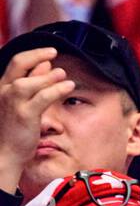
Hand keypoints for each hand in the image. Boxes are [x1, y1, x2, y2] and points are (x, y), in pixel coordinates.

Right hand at [0, 47, 75, 187]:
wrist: (4, 153)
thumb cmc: (13, 129)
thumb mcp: (21, 103)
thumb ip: (33, 84)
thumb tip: (45, 66)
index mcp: (1, 88)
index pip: (15, 63)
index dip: (33, 55)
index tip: (48, 52)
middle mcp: (3, 92)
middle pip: (19, 64)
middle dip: (38, 55)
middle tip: (55, 52)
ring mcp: (12, 103)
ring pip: (29, 82)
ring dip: (49, 76)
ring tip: (64, 74)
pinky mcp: (24, 115)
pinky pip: (42, 98)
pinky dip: (56, 90)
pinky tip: (68, 86)